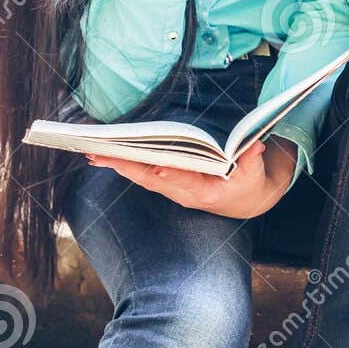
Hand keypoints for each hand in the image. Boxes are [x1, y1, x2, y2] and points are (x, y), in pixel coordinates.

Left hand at [85, 136, 297, 219]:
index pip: (183, 182)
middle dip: (125, 166)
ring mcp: (171, 188)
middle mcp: (182, 192)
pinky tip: (104, 155)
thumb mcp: (255, 174)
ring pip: (140, 176)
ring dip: (116, 165)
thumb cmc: (248, 184)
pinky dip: (122, 164)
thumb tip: (255, 146)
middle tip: (100, 155)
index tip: (155, 168)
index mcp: (204, 191)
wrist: (243, 200)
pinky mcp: (165, 182)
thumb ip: (252, 161)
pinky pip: (140, 173)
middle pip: (150, 179)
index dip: (170, 175)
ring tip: (93, 152)